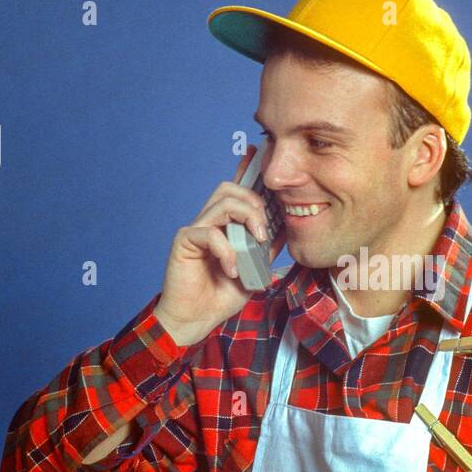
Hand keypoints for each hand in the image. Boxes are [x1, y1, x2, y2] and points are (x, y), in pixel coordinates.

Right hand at [154, 144, 286, 346]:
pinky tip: (231, 270)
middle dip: (254, 201)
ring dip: (245, 218)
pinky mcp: (184, 242)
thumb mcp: (255, 269)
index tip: (258, 151)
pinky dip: (226, 251)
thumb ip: (266, 248)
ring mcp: (195, 230)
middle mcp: (209, 222)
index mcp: (225, 226)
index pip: (236, 191)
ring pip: (222, 203)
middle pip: (229, 188)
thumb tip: (286, 229)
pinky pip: (209, 233)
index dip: (246, 170)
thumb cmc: (221, 296)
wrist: (195, 319)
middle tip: (264, 230)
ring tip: (254, 242)